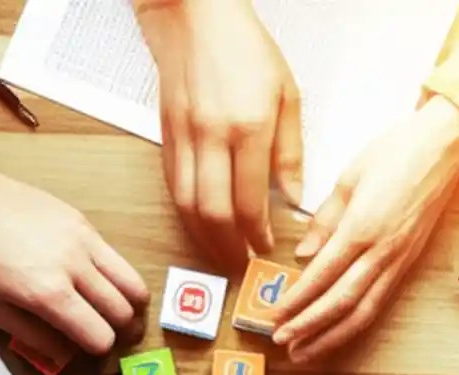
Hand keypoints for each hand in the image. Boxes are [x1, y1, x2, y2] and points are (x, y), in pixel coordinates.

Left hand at [0, 158, 149, 362]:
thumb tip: (66, 355)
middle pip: (122, 312)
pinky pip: (118, 258)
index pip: (99, 336)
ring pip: (133, 283)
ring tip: (122, 312)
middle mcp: (73, 268)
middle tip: (113, 335)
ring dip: (133, 305)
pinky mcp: (85, 223)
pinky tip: (102, 281)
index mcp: (47, 294)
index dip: (100, 351)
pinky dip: (119, 277)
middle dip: (122, 332)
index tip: (93, 351)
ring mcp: (84, 242)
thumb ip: (33, 336)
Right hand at [135, 0, 302, 268]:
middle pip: (214, 213)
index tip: (266, 249)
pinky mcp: (166, 135)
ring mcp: (183, 137)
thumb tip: (292, 198)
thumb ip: (290, 151)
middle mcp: (211, 137)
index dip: (257, 234)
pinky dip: (186, 213)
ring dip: (203, 238)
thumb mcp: (286, 94)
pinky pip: (173, 186)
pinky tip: (200, 224)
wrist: (193, 16)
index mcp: (248, 127)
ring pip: (187, 205)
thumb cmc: (245, 48)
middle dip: (228, 248)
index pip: (250, 202)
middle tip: (241, 265)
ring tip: (220, 254)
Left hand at [272, 97, 458, 362]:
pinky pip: (379, 302)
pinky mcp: (407, 263)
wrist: (445, 147)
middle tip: (281, 342)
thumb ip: (325, 219)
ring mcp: (398, 260)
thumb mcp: (350, 177)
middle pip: (342, 302)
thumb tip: (303, 253)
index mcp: (363, 227)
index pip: (322, 275)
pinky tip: (338, 333)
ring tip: (305, 352)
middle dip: (309, 327)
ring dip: (332, 336)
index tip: (274, 316)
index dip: (296, 300)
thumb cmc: (397, 152)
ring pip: (363, 311)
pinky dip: (355, 323)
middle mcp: (382, 251)